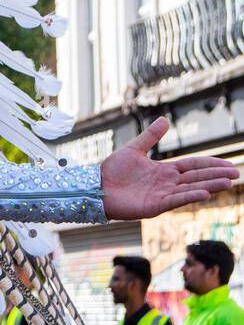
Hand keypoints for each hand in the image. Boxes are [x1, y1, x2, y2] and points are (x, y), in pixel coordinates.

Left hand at [99, 116, 237, 219]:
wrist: (95, 185)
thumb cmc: (113, 170)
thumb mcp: (134, 149)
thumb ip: (150, 136)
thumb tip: (165, 119)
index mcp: (164, 170)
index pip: (193, 166)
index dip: (210, 164)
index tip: (228, 164)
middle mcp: (167, 183)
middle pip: (196, 177)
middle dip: (216, 175)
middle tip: (236, 174)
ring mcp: (162, 195)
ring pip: (191, 189)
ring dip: (209, 186)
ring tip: (228, 183)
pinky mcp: (154, 205)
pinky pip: (176, 200)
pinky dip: (190, 196)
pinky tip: (204, 193)